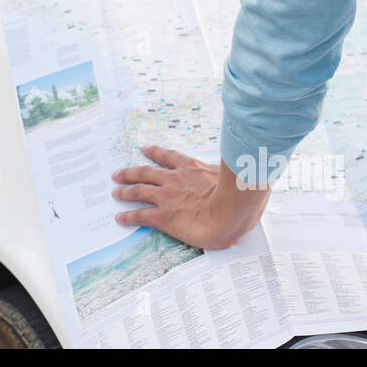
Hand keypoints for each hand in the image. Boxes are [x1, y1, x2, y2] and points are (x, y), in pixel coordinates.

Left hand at [112, 146, 270, 248]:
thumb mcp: (236, 174)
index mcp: (192, 168)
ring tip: (115, 191)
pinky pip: (140, 215)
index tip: (145, 149)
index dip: (155, 153)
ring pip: (139, 190)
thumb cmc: (239, 195)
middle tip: (118, 172)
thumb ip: (235, 171)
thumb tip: (251, 167)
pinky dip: (128, 216)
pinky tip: (119, 217)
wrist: (231, 211)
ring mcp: (167, 196)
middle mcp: (175, 179)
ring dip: (125, 191)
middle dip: (131, 171)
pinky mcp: (163, 216)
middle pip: (146, 171)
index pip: (169, 157)